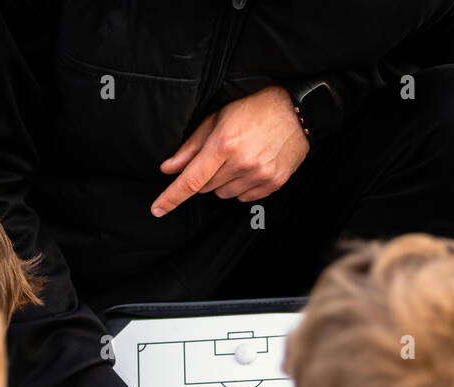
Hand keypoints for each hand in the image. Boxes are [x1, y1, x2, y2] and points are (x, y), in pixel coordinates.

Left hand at [151, 85, 309, 216]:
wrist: (297, 111)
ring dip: (224, 182)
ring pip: (224, 194)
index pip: (191, 180)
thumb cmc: (254, 109)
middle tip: (218, 155)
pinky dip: (241, 186)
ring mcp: (259, 175)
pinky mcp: (273, 184)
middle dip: (204, 175)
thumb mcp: (217, 118)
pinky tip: (251, 166)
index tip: (157, 209)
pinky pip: (244, 198)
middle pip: (206, 187)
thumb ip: (191, 147)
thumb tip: (169, 168)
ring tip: (238, 158)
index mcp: (224, 144)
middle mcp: (242, 163)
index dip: (171, 197)